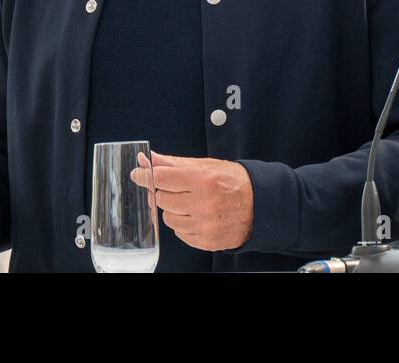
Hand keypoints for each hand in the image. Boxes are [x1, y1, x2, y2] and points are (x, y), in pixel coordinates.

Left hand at [130, 151, 253, 250]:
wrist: (259, 206)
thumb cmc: (233, 182)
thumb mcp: (206, 165)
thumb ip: (174, 163)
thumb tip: (148, 159)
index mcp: (203, 180)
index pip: (161, 178)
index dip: (147, 175)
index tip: (139, 174)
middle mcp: (203, 203)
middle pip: (161, 199)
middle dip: (165, 192)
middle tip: (179, 188)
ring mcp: (204, 225)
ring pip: (167, 218)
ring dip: (174, 210)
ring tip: (191, 203)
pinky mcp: (206, 241)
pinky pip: (179, 233)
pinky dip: (183, 225)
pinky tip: (197, 216)